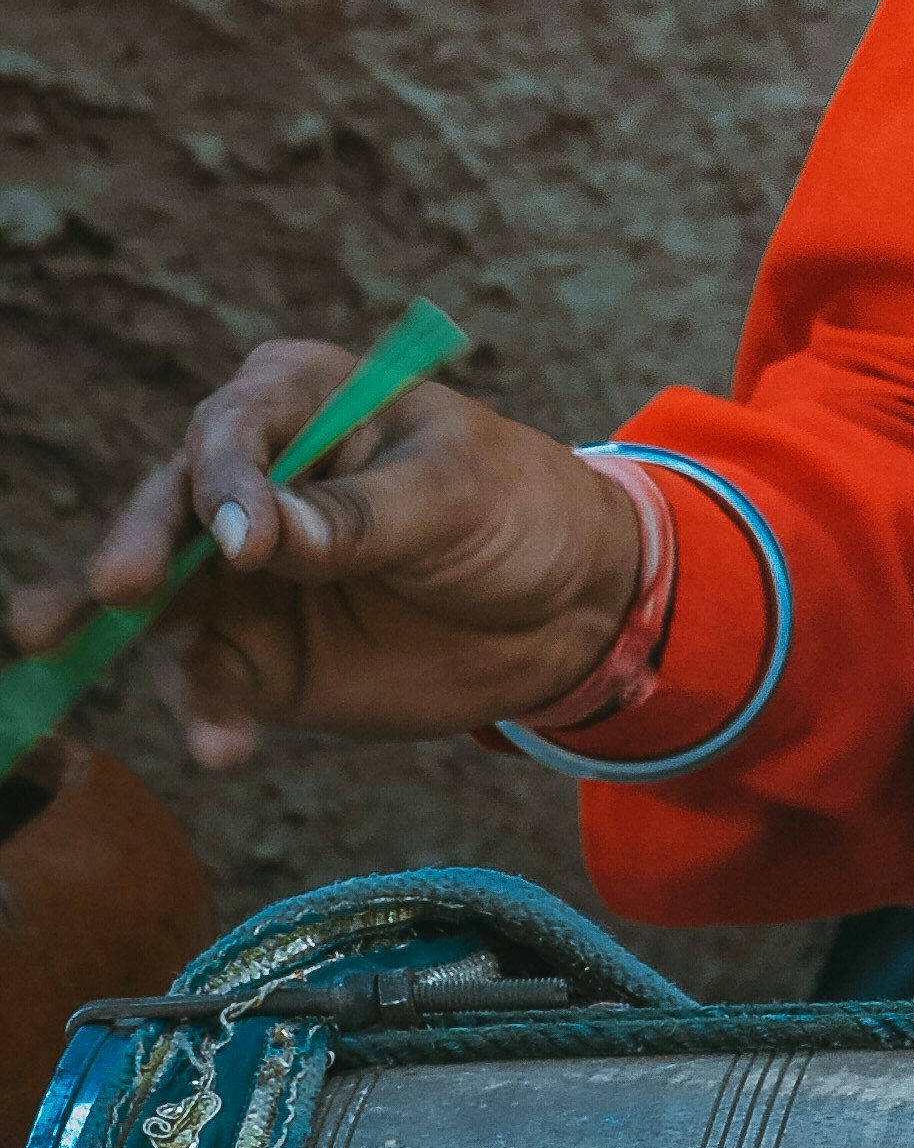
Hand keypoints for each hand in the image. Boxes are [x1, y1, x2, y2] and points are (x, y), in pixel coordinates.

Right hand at [7, 345, 643, 766]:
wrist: (566, 607)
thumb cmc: (517, 511)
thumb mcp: (457, 497)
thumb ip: (358, 518)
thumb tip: (263, 537)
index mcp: (299, 401)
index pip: (232, 428)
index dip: (226, 480)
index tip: (246, 542)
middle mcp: (246, 480)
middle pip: (166, 510)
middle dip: (135, 549)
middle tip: (114, 589)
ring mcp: (239, 572)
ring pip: (161, 603)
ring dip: (135, 642)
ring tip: (120, 671)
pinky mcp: (252, 653)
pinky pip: (206, 681)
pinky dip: (204, 712)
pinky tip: (223, 746)